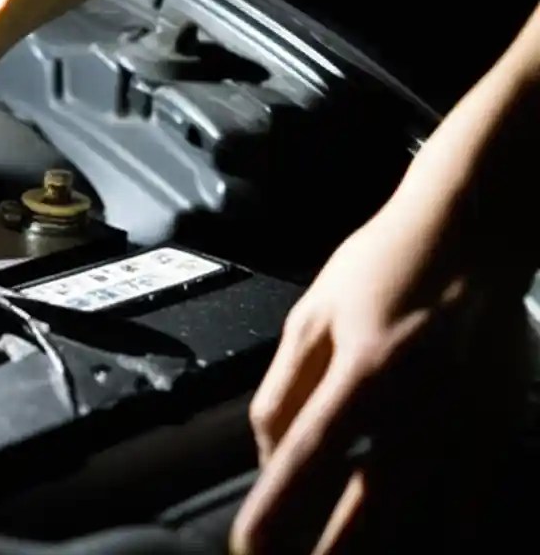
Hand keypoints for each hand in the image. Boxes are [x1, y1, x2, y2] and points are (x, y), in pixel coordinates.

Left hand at [230, 198, 533, 553]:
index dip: (275, 514)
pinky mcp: (503, 433)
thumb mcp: (309, 318)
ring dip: (387, 550)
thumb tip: (268, 462)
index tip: (250, 548)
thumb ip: (282, 394)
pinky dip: (444, 536)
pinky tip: (416, 544)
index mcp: (365, 369)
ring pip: (435, 523)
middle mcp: (424, 405)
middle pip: (374, 510)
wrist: (474, 231)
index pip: (308, 460)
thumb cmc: (383, 268)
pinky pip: (474, 508)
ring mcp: (473, 425)